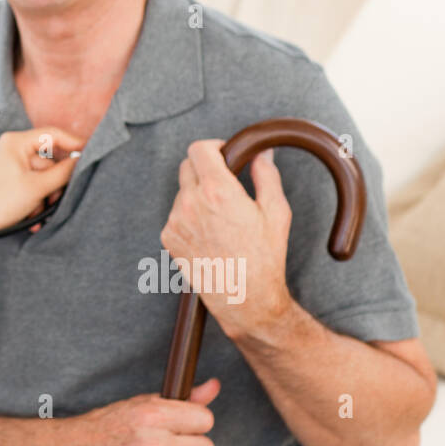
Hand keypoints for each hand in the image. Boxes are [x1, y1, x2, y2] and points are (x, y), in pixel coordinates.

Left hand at [0, 127, 82, 234]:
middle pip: (46, 160)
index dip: (74, 143)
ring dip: (43, 197)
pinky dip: (32, 199)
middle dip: (53, 184)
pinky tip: (30, 217)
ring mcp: (2, 163)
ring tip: (38, 214)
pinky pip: (26, 184)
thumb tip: (81, 159)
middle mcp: (7, 147)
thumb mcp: (38, 187)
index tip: (92, 153)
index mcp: (14, 141)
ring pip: (37, 176)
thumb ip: (63, 172)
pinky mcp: (0, 179)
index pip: (52, 134)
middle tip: (57, 201)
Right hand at [43, 378, 220, 445]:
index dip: (196, 420)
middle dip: (192, 444)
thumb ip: (182, 399)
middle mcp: (153, 445)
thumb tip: (213, 386)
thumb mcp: (141, 404)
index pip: (205, 419)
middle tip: (173, 442)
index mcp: (151, 416)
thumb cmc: (108, 425)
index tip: (184, 423)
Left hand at [159, 140, 293, 336]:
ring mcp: (176, 221)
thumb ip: (266, 175)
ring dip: (198, 193)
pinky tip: (210, 233)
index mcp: (217, 191)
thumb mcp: (276, 211)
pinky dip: (190, 215)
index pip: (199, 149)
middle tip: (225, 182)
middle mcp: (191, 203)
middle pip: (187, 166)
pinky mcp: (168, 237)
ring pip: (182, 191)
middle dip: (205, 168)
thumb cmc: (266, 257)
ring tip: (221, 217)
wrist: (245, 298)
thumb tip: (262, 152)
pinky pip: (176, 214)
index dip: (213, 147)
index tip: (224, 154)